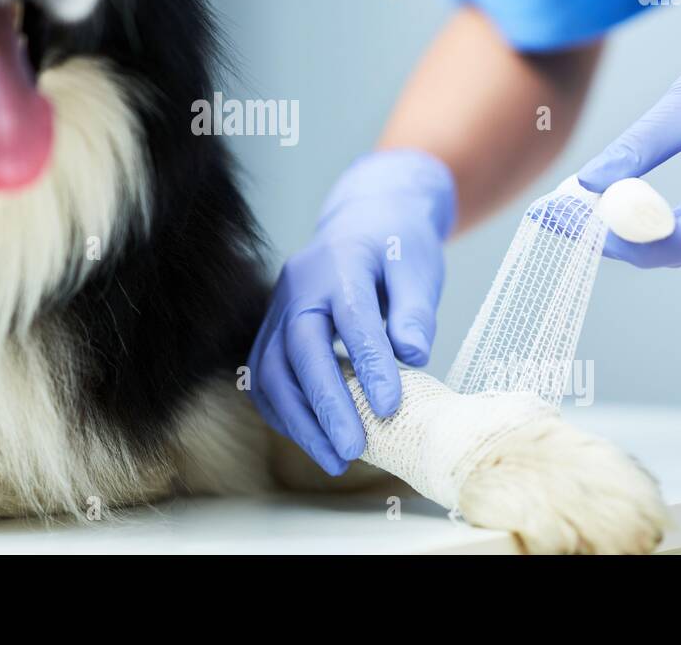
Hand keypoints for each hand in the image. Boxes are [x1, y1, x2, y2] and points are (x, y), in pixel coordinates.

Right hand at [247, 149, 455, 473]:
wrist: (364, 222)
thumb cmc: (396, 247)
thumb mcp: (418, 267)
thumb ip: (414, 310)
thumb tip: (414, 355)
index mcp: (340, 263)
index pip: (351, 318)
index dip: (369, 364)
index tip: (389, 408)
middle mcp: (299, 285)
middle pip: (300, 349)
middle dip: (325, 404)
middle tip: (353, 448)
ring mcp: (278, 307)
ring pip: (272, 369)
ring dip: (299, 419)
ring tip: (334, 458)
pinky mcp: (272, 329)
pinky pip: (263, 376)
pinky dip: (283, 411)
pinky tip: (310, 437)